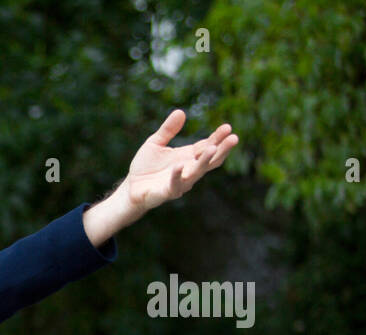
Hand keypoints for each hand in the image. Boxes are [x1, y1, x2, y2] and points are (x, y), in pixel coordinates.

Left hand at [123, 109, 237, 213]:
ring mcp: (180, 182)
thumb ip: (168, 130)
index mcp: (189, 157)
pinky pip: (174, 184)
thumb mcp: (155, 143)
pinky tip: (179, 165)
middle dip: (222, 149)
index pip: (207, 145)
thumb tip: (180, 111)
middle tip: (234, 138)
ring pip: (196, 172)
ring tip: (212, 148)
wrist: (131, 188)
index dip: (218, 137)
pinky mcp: (167, 192)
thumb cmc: (145, 167)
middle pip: (210, 160)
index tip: (227, 127)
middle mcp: (188, 169)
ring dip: (205, 161)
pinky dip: (177, 175)